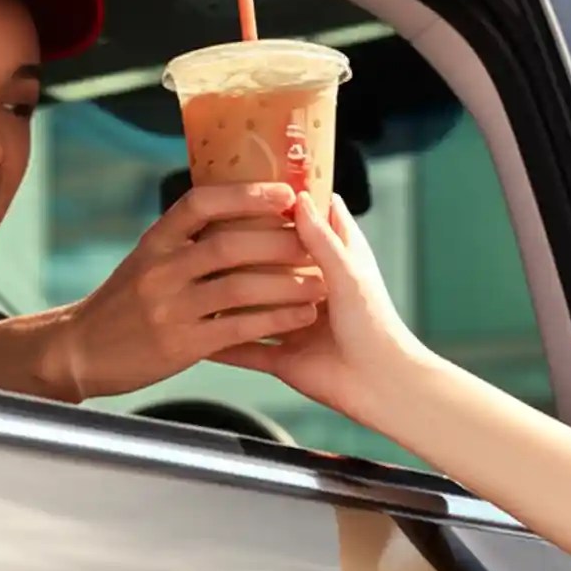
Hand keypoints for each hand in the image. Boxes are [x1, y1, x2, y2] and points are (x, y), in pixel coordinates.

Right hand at [54, 182, 326, 399]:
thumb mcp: (143, 263)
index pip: (200, 203)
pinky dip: (274, 321)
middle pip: (228, 244)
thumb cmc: (121, 306)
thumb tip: (234, 215)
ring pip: (239, 287)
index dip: (245, 194)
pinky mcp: (179, 344)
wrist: (80, 351)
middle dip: (278, 241)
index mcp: (154, 242)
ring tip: (320, 284)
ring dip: (286, 284)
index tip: (285, 192)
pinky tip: (299, 317)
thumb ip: (182, 244)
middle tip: (314, 241)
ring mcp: (168, 306)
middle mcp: (160, 269)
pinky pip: (237, 327)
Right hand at [214, 192, 430, 423]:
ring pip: (252, 303)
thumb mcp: (347, 272)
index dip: (292, 201)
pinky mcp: (279, 355)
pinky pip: (242, 349)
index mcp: (335, 262)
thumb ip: (321, 238)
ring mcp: (291, 322)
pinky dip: (221, 344)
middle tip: (210, 225)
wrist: (379, 387)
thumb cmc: (375, 325)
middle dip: (248, 244)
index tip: (260, 184)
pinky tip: (192, 331)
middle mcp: (310, 289)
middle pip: (273, 259)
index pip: (313, 220)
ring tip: (192, 275)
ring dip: (228, 294)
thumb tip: (298, 197)